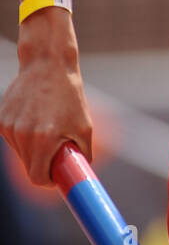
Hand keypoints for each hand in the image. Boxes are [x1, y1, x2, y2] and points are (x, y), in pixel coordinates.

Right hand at [0, 55, 92, 186]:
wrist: (47, 63)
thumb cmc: (70, 95)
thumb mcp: (85, 126)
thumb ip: (82, 154)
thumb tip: (79, 174)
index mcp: (43, 139)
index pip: (37, 177)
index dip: (47, 180)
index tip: (54, 174)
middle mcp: (23, 134)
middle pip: (28, 166)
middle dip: (41, 163)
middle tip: (55, 149)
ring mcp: (9, 126)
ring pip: (20, 152)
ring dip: (32, 147)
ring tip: (46, 125)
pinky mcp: (1, 119)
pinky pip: (13, 137)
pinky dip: (23, 133)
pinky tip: (34, 116)